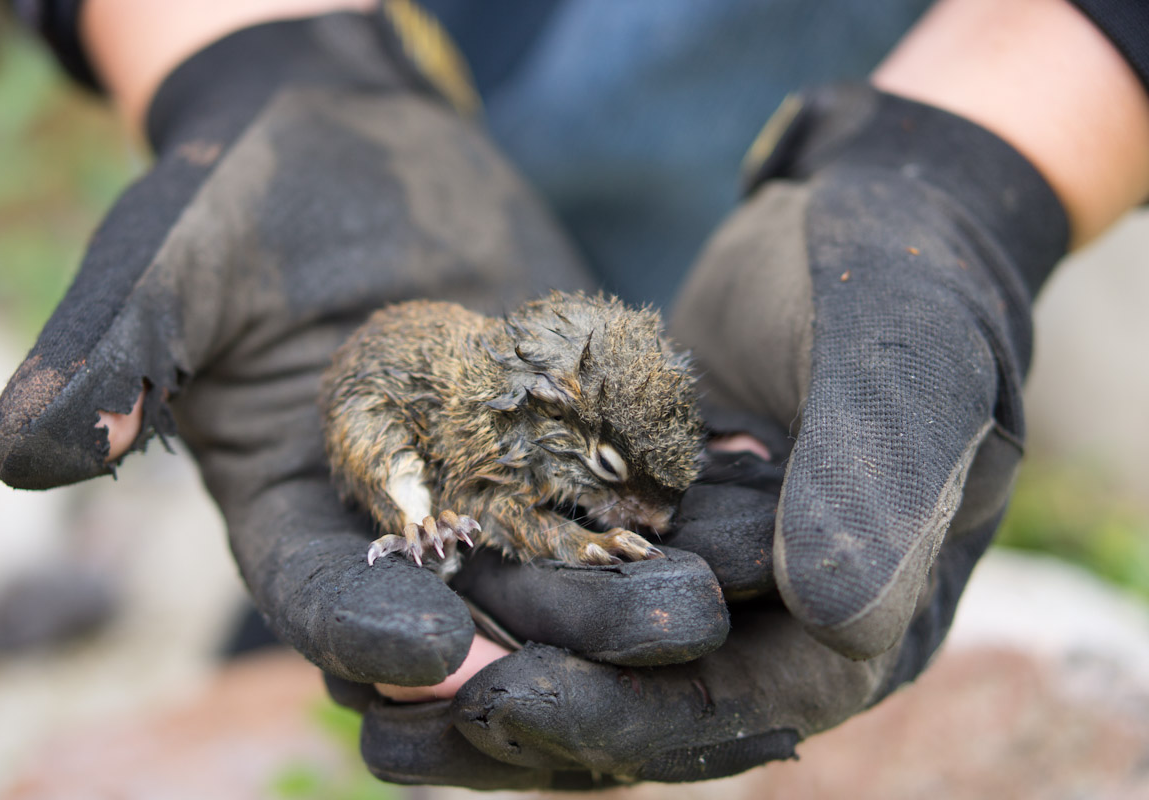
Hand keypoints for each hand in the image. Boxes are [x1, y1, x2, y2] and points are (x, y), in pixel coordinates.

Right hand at [0, 10, 727, 693]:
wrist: (346, 139)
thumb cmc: (238, 199)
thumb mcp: (166, 267)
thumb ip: (116, 359)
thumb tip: (19, 454)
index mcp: (294, 510)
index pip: (324, 595)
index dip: (366, 629)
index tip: (430, 651)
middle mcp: (404, 521)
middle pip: (475, 598)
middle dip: (553, 627)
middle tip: (640, 640)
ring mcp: (495, 477)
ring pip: (569, 549)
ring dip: (640, 577)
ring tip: (715, 591)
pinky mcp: (568, 422)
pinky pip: (629, 462)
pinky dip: (684, 480)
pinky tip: (750, 487)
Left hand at [339, 82, 1071, 786]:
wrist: (860, 204)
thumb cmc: (903, 273)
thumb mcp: (904, 359)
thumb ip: (876, 476)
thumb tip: (838, 623)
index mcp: (868, 618)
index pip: (739, 711)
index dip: (626, 720)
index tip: (511, 701)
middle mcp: (786, 622)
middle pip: (650, 702)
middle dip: (533, 709)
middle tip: (411, 711)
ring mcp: (714, 573)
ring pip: (597, 658)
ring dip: (494, 675)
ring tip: (378, 701)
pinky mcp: (652, 521)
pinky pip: (570, 578)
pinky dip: (496, 594)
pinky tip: (408, 595)